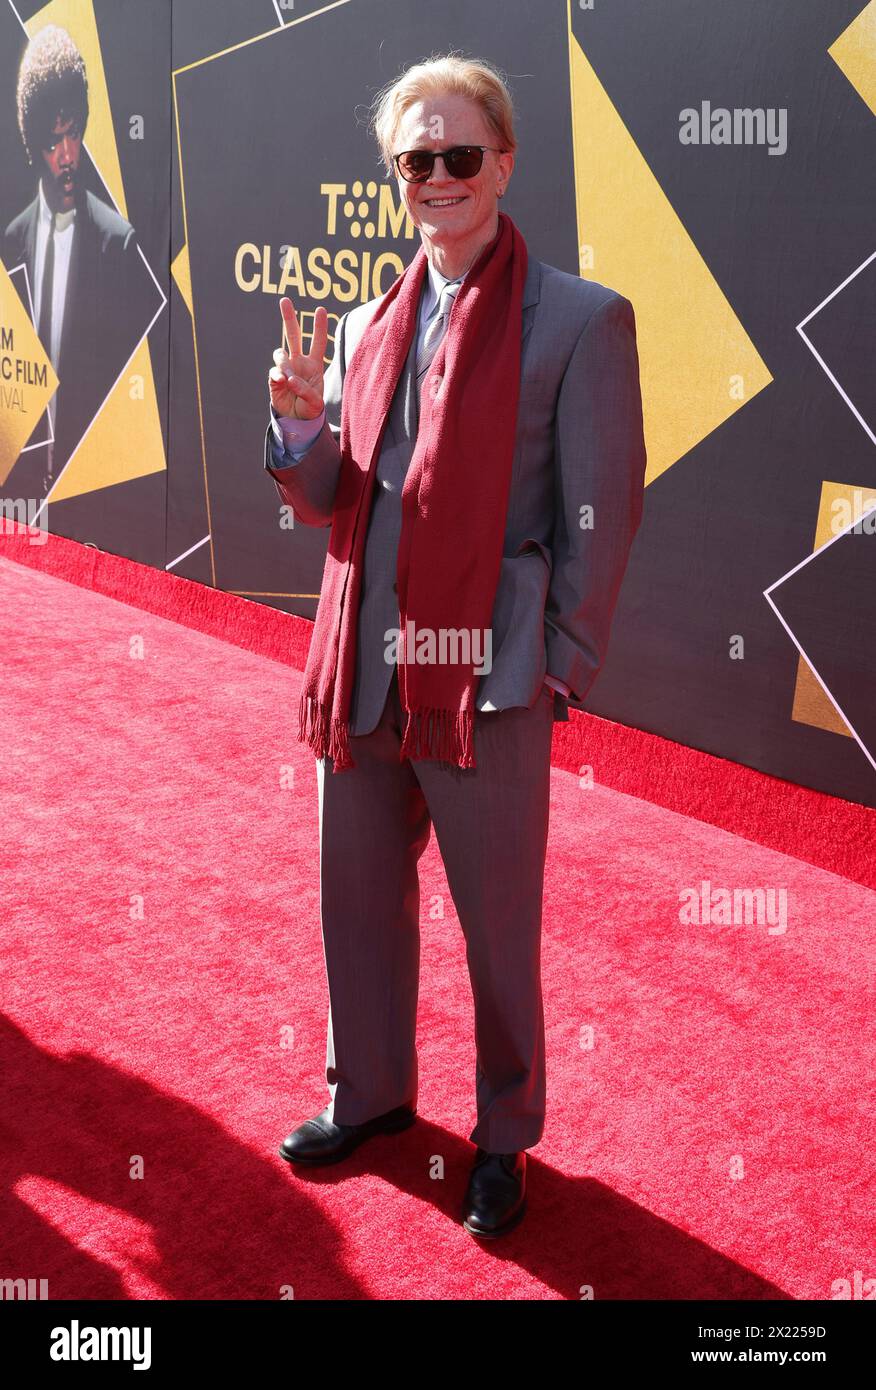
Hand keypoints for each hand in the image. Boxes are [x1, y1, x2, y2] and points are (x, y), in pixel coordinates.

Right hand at [268, 298, 327, 420]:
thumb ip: (305, 389)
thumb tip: (289, 378)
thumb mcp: (314, 401)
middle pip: (293, 335)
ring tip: (288, 379)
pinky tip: (281, 381)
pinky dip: (277, 375)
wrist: (296, 420)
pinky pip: (274, 371)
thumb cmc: (310, 407)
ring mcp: (285, 368)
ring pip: (280, 353)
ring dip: (284, 363)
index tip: (320, 310)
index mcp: (314, 364)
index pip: (318, 342)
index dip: (319, 327)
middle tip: (284, 300)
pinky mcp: (275, 379)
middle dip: (289, 318)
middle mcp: (298, 362)